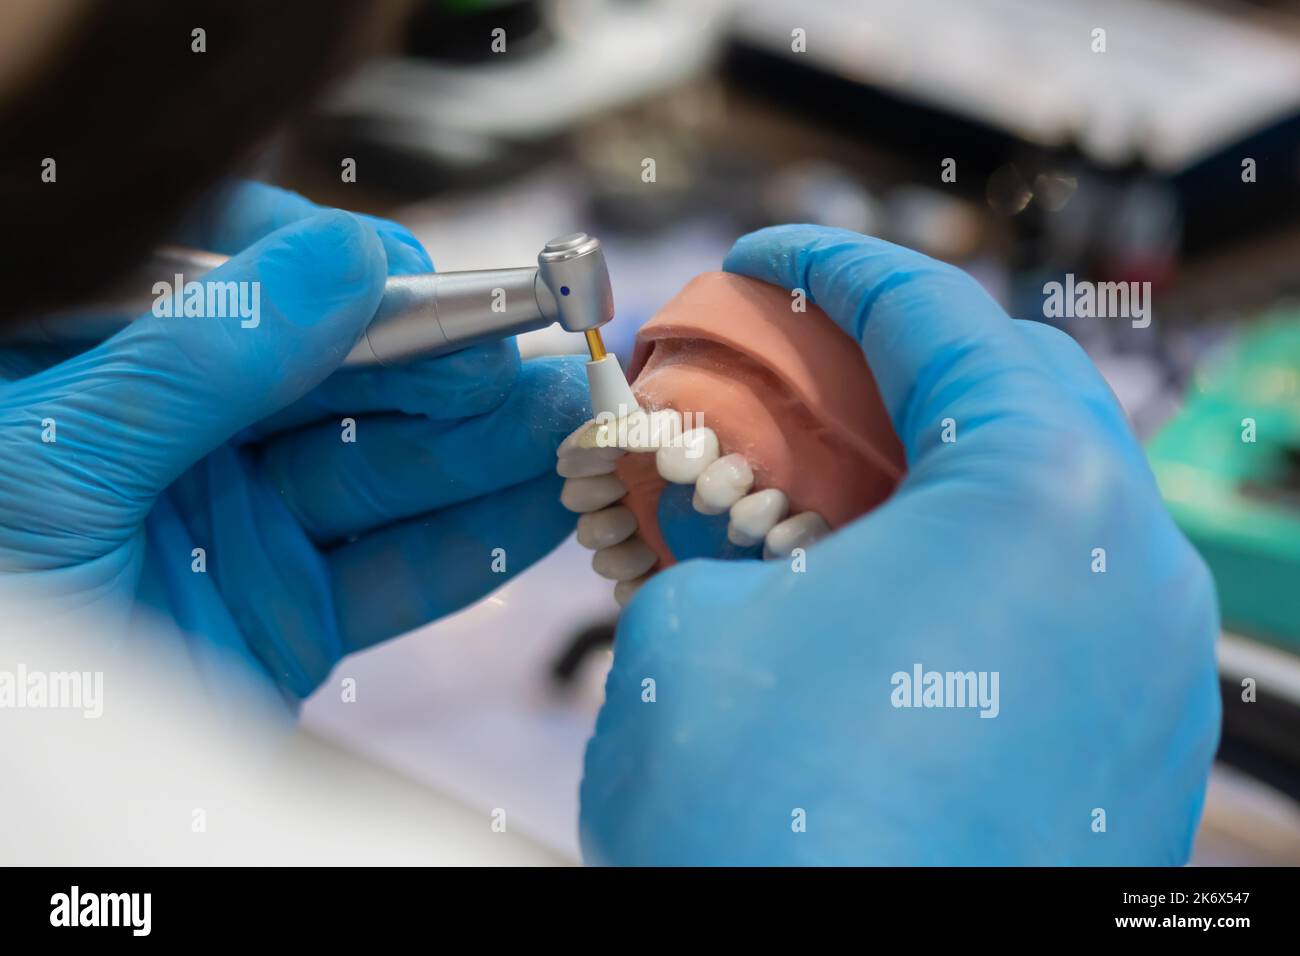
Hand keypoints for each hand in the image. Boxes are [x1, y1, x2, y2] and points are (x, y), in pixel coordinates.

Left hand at [0, 181, 588, 717]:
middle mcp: (180, 439)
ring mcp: (244, 527)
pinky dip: (473, 546)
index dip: (338, 272)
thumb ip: (199, 357)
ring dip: (487, 449)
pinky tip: (541, 505)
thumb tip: (343, 259)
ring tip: (573, 418)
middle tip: (530, 355)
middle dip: (444, 366)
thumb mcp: (52, 464)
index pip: (238, 281)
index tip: (415, 279)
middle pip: (339, 379)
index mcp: (99, 370)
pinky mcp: (291, 615)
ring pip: (384, 474)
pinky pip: (394, 573)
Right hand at [580, 226, 1219, 864]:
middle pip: (1014, 395)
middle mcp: (1127, 569)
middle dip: (891, 368)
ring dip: (923, 478)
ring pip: (1039, 506)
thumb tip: (723, 535)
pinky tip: (865, 602)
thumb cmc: (771, 829)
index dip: (831, 269)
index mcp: (1039, 494)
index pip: (935, 315)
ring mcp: (1144, 669)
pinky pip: (1050, 605)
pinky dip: (961, 570)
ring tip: (815, 496)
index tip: (767, 261)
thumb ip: (716, 543)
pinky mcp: (1123, 751)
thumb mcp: (686, 632)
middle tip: (792, 378)